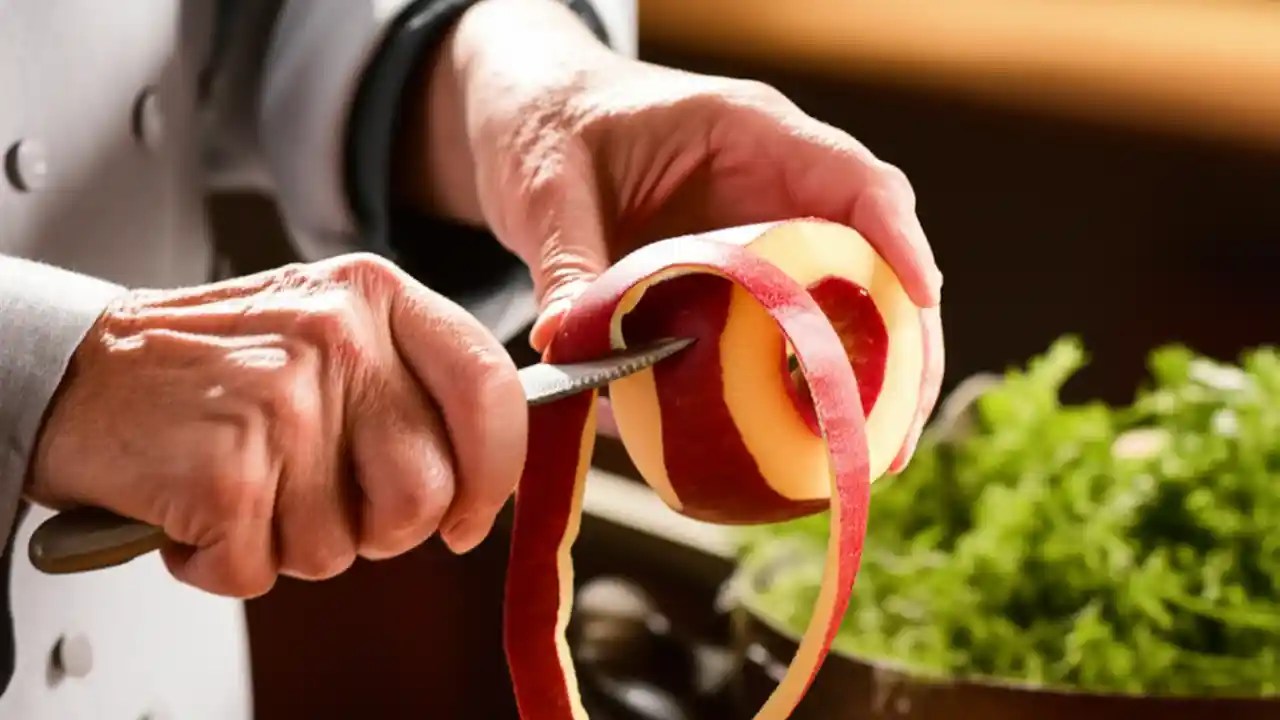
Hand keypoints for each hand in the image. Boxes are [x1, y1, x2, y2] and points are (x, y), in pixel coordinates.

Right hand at [27, 254, 525, 596]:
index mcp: (376, 296)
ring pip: (346, 545)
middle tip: (322, 501)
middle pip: (426, 492)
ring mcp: (282, 402)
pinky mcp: (227, 469)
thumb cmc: (212, 365)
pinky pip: (264, 568)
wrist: (79, 370)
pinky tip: (199, 507)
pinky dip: (225, 561)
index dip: (494, 470)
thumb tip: (480, 479)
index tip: (470, 513)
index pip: (490, 387)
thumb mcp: (326, 330)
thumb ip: (411, 387)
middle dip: (381, 528)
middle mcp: (339, 340)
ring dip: (294, 542)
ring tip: (249, 487)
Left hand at [405, 0, 942, 466]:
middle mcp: (775, 187)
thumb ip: (566, 263)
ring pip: (842, 309)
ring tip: (868, 461)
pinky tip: (791, 451)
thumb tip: (567, 346)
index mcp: (749, 132)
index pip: (854, 180)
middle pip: (872, 263)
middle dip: (900, 350)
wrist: (527, 117)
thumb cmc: (545, 122)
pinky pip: (782, 339)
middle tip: (894, 439)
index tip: (923, 299)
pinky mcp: (735, 284)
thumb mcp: (546, 184)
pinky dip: (791, 391)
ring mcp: (762, 238)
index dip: (897, 240)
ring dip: (861, 385)